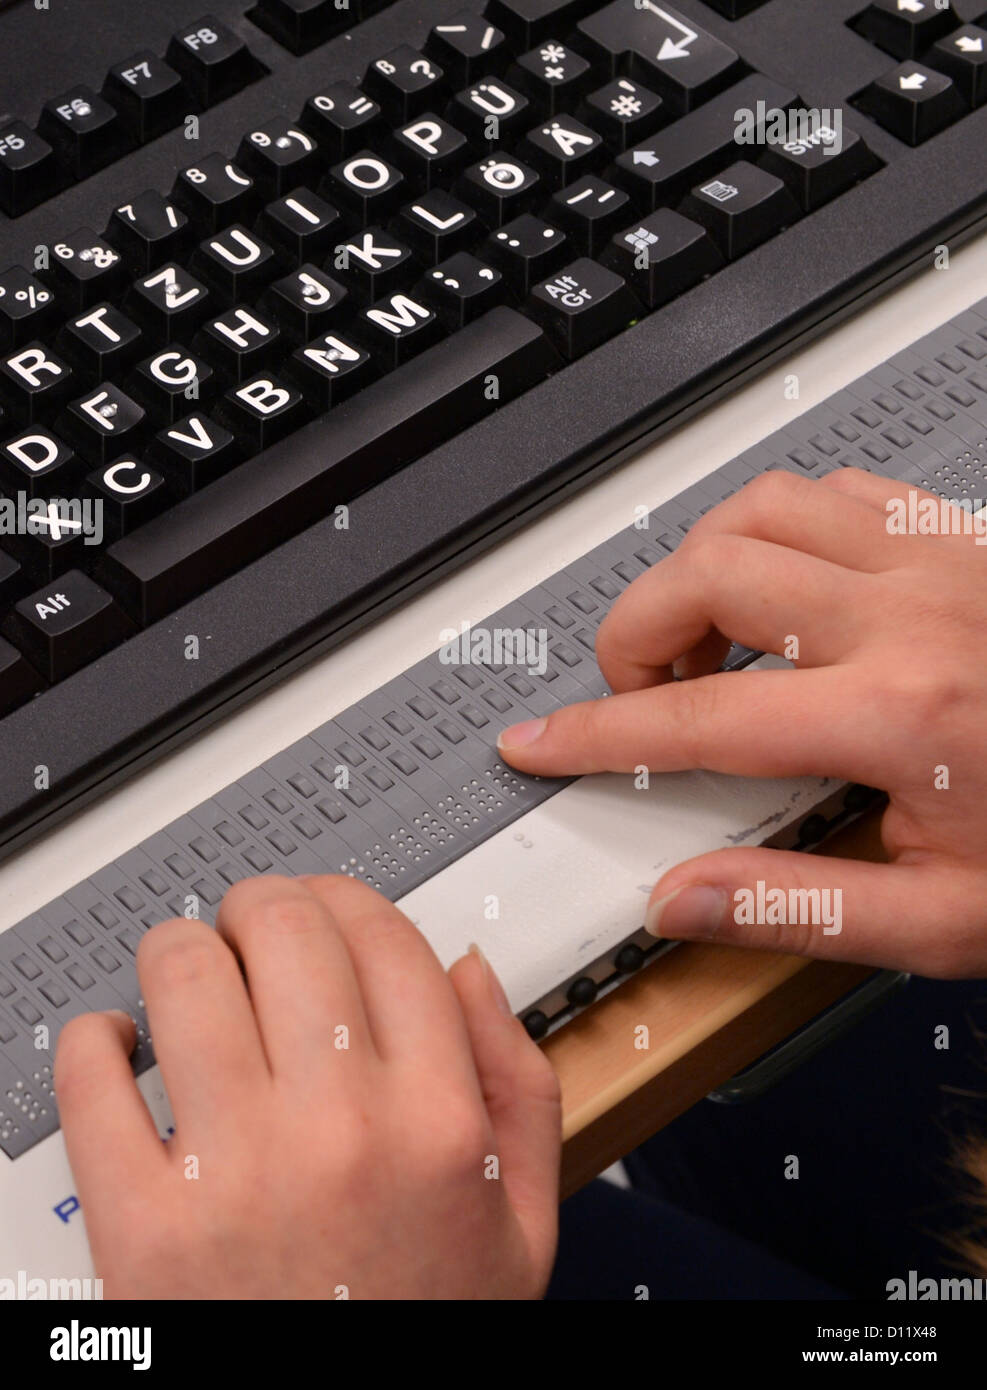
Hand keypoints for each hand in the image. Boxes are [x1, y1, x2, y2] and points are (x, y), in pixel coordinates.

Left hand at [55, 876, 560, 1298]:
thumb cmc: (425, 1328)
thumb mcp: (520, 1215)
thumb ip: (516, 1078)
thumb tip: (465, 969)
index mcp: (438, 1120)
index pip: (384, 937)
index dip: (347, 899)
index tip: (328, 911)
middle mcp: (341, 1131)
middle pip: (286, 930)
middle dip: (263, 906)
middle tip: (250, 929)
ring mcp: (236, 1173)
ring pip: (187, 975)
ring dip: (181, 952)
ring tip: (187, 976)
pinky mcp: (143, 1226)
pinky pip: (94, 1079)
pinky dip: (95, 1041)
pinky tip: (120, 1049)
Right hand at [498, 469, 986, 977]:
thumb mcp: (949, 922)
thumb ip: (797, 909)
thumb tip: (682, 899)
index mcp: (902, 718)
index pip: (694, 720)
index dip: (596, 733)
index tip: (545, 741)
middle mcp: (914, 615)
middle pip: (707, 574)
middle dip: (635, 633)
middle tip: (639, 694)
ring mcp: (943, 559)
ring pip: (764, 507)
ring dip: (704, 566)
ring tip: (706, 636)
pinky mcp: (966, 537)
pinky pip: (841, 491)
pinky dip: (781, 528)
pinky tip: (787, 587)